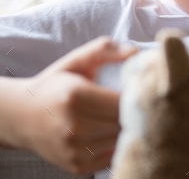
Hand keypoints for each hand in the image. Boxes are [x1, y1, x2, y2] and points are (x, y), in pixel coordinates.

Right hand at [1, 37, 136, 174]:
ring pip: (120, 140)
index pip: (122, 102)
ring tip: (122, 116)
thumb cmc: (55, 85)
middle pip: (123, 122)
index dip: (136, 96)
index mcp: (75, 96)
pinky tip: (111, 132)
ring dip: (125, 129)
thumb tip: (134, 52)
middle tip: (136, 103)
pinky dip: (116, 145)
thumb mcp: (76, 61)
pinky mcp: (77, 166)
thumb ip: (104, 50)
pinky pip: (112, 157)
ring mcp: (74, 150)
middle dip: (133, 112)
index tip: (139, 90)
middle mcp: (73, 126)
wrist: (21, 116)